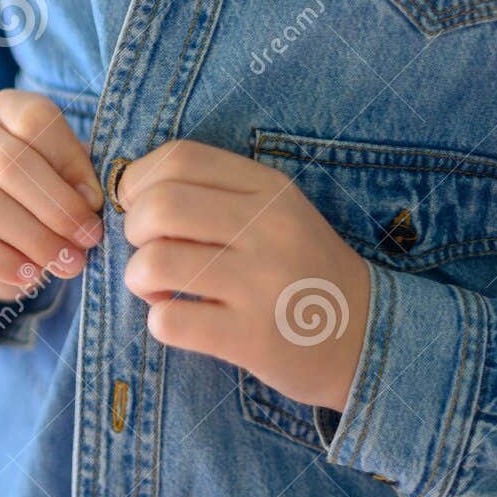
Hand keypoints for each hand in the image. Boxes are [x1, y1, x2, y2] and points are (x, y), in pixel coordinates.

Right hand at [0, 89, 105, 302]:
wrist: (4, 234)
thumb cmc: (47, 193)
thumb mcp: (70, 175)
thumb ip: (81, 178)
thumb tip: (87, 201)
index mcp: (6, 110)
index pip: (35, 120)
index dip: (70, 163)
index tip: (96, 205)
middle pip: (8, 162)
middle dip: (55, 208)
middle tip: (87, 241)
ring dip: (34, 239)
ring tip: (67, 263)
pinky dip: (0, 262)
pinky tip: (29, 275)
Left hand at [113, 139, 370, 411]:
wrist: (368, 337)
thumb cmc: (301, 270)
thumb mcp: (276, 213)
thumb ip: (215, 194)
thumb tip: (128, 193)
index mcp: (269, 189)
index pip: (179, 158)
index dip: (138, 180)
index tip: (139, 206)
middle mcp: (268, 229)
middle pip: (158, 207)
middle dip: (134, 231)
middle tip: (150, 251)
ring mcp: (263, 284)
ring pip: (155, 262)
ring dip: (139, 278)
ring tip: (161, 289)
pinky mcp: (253, 338)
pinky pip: (169, 321)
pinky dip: (159, 322)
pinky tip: (181, 321)